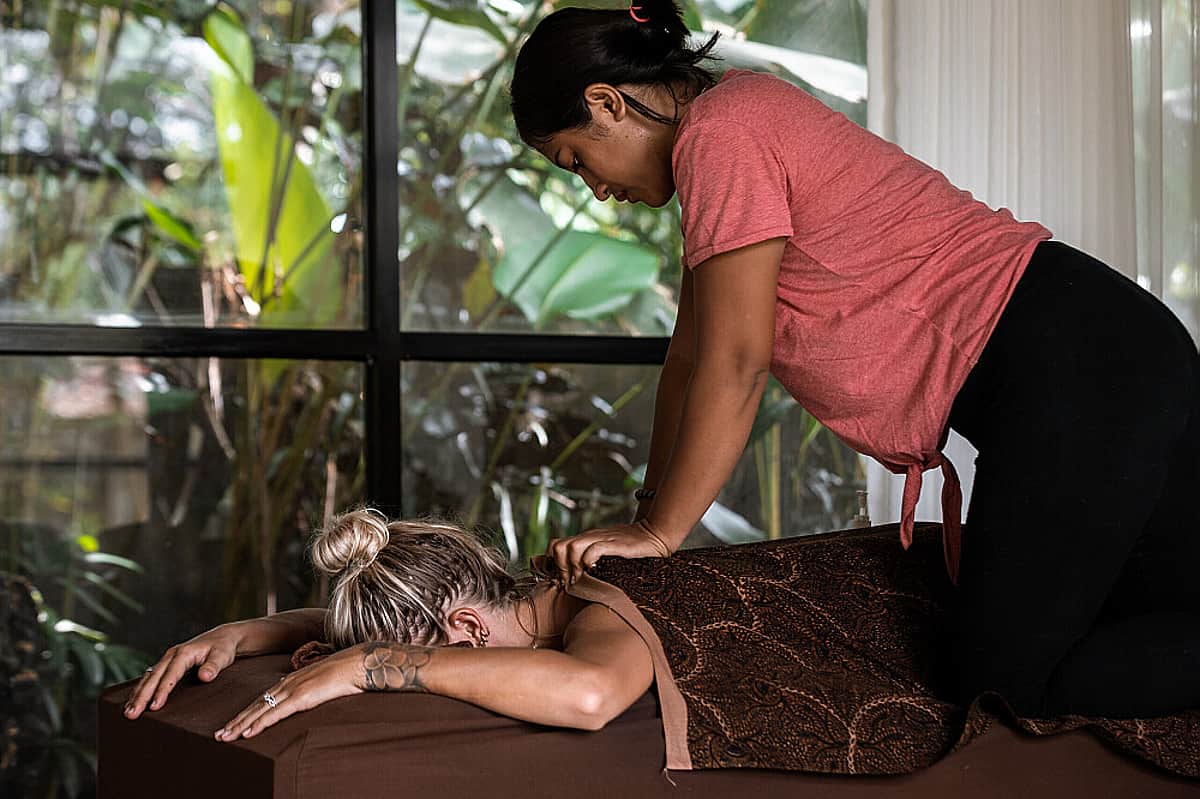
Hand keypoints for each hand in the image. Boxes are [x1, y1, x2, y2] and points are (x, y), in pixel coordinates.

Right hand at [124, 623, 243, 718]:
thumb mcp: (223, 655)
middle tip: (132, 714)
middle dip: (141, 696)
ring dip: (137, 694)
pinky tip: (133, 702)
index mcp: (184, 653)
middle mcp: (172, 655)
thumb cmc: (223, 648)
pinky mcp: (167, 665)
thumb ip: (214, 666)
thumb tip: (205, 676)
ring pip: (148, 678)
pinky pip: (150, 678)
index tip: (154, 707)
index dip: (162, 691)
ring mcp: (167, 660)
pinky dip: (141, 690)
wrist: (223, 637)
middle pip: (153, 677)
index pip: (170, 674)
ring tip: (128, 712)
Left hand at [214, 643, 364, 740]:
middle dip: (236, 721)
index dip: (246, 713)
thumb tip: (308, 699)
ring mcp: (293, 690)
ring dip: (241, 725)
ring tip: (226, 737)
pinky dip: (259, 724)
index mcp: (292, 681)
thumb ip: (311, 691)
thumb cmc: (345, 673)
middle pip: (255, 705)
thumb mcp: (322, 683)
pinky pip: (275, 713)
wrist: (357, 664)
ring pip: (260, 710)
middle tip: (219, 734)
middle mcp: (288, 685)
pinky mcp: (301, 697)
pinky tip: (248, 733)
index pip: (263, 699)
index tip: (233, 724)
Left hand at [546, 518, 672, 585]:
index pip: (555, 545)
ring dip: (573, 566)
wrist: (654, 534)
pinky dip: (589, 561)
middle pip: (557, 546)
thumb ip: (592, 559)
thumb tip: (575, 578)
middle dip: (559, 567)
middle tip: (570, 581)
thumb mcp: (606, 553)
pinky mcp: (613, 544)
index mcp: (585, 540)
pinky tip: (595, 570)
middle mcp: (589, 537)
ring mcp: (600, 539)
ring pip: (571, 547)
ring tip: (581, 579)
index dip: (553, 563)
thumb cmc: (632, 549)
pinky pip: (593, 549)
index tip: (562, 579)